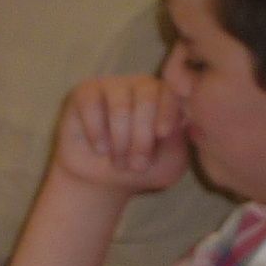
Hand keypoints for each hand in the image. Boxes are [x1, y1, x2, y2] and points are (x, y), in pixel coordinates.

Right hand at [54, 75, 188, 193]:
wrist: (103, 180)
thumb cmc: (142, 168)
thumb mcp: (169, 164)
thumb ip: (179, 143)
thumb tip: (180, 121)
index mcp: (165, 98)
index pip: (170, 92)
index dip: (167, 111)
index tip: (162, 134)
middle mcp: (139, 85)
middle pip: (146, 97)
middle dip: (142, 136)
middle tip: (137, 166)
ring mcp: (111, 86)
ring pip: (119, 103)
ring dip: (120, 139)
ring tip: (118, 162)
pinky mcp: (84, 93)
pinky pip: (91, 104)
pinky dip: (96, 131)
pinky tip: (100, 148)